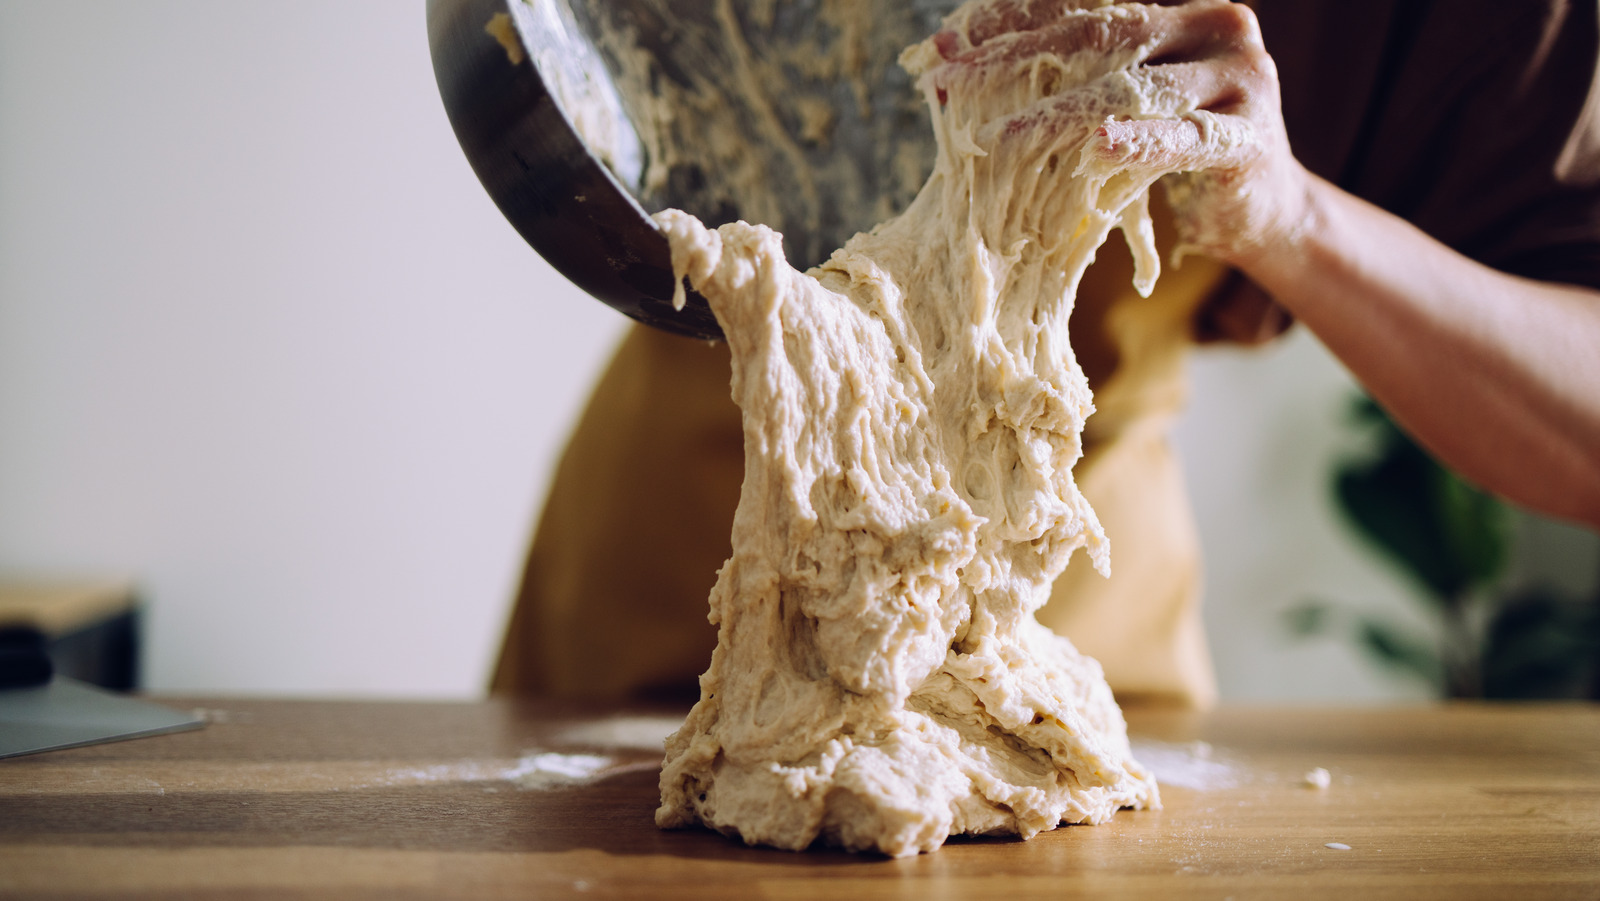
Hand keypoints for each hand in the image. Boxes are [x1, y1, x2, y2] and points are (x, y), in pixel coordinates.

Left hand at [925, 0, 1312, 267]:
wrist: (1263, 212)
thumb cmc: (1173, 156)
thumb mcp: (1117, 110)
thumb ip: (1064, 82)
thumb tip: (950, 66)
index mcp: (1178, 10)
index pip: (1083, 5)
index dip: (1011, 20)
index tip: (945, 43)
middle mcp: (1214, 26)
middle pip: (1099, 36)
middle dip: (1015, 60)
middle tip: (950, 81)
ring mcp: (1239, 79)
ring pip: (1131, 89)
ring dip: (1057, 114)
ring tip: (999, 137)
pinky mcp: (1250, 137)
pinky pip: (1184, 138)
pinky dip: (1138, 143)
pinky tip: (1098, 148)